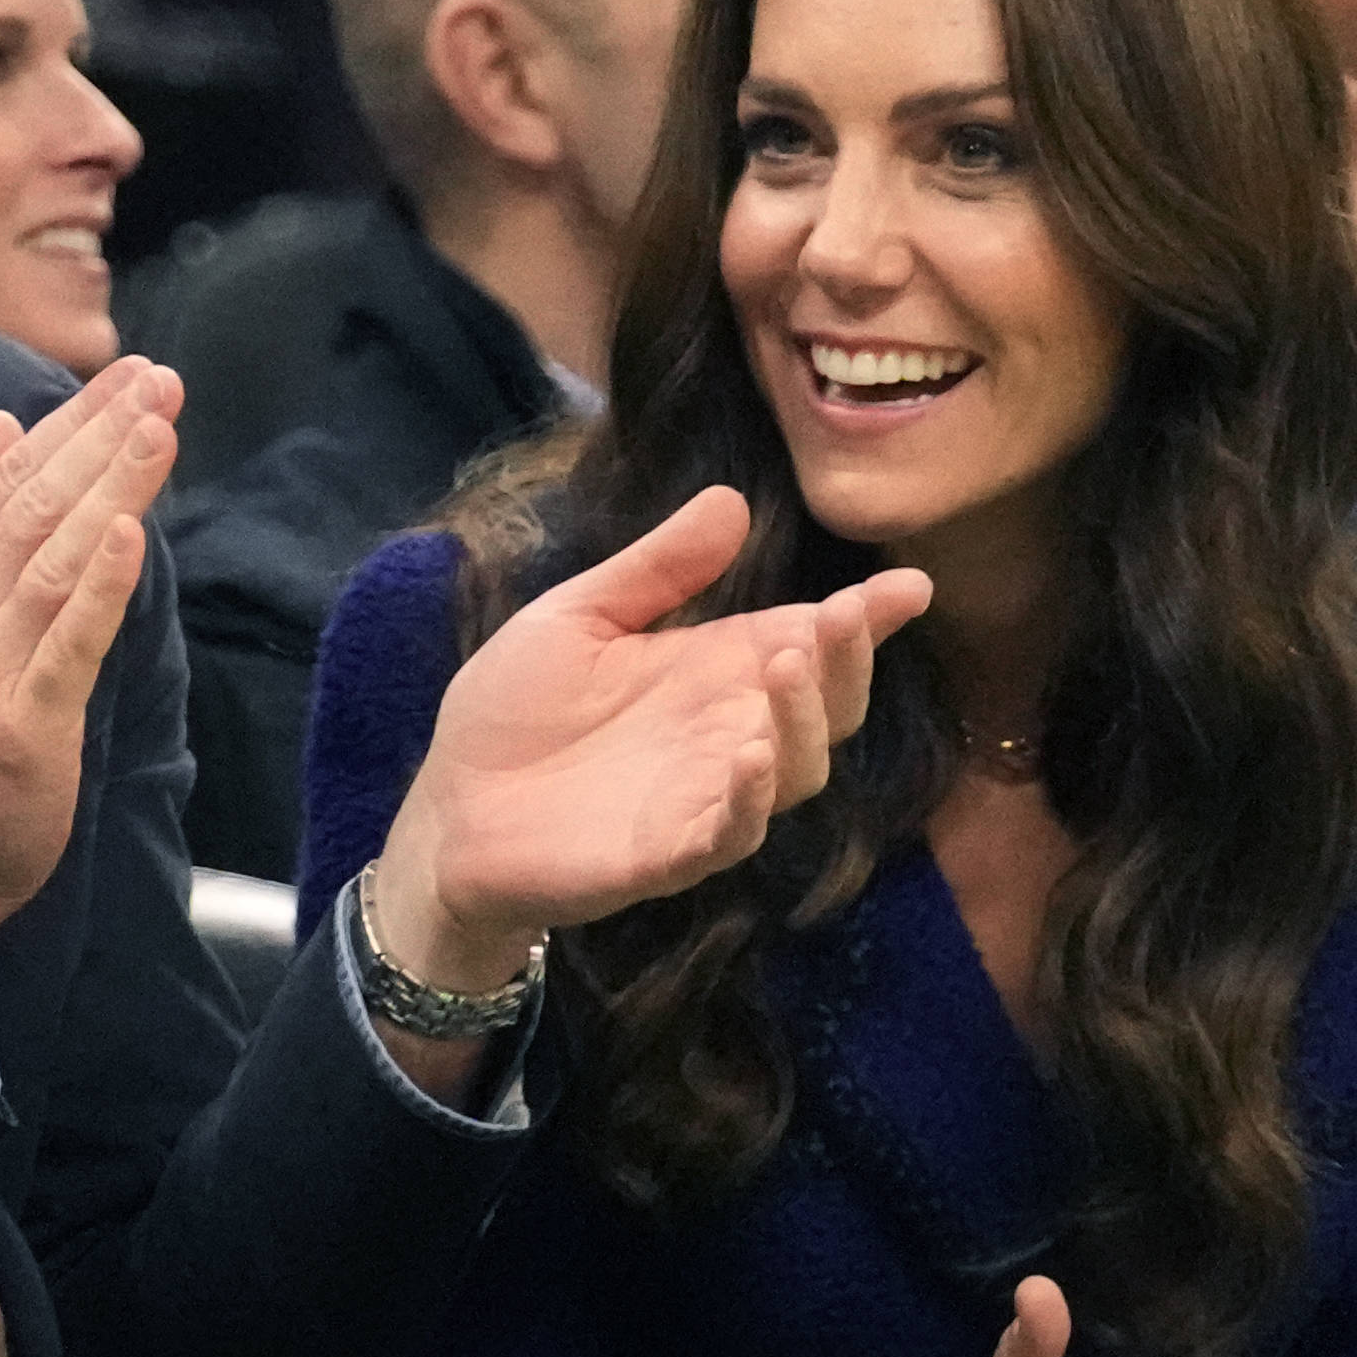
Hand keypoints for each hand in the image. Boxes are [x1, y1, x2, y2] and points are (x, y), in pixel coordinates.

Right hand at [0, 359, 181, 985]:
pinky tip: (126, 533)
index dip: (71, 424)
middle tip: (162, 378)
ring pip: (52, 558)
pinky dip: (95, 585)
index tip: (131, 376)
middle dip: (100, 436)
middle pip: (34, 505)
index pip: (9, 481)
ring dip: (107, 488)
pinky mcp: (22, 722)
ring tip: (158, 426)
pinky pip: (64, 643)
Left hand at [363, 486, 931, 997]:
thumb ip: (655, 570)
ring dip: (802, 722)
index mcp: (713, 673)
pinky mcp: (664, 855)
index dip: (864, 619)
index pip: (809, 642)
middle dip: (846, 663)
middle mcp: (726, 736)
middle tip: (839, 617)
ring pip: (795, 773)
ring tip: (787, 664)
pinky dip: (748, 802)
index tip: (909, 586)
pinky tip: (748, 759)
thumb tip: (730, 501)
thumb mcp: (579, 617)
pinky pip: (728, 836)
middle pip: (825, 708)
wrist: (447, 812)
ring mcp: (703, 799)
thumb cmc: (512, 715)